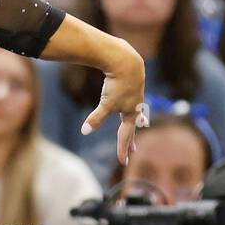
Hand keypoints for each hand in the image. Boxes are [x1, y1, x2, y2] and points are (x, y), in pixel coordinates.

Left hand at [81, 39, 145, 165]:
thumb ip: (96, 118)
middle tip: (132, 152)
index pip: (125, 136)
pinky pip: (133, 100)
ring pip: (135, 112)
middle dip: (131, 140)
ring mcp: (136, 97)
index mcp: (130, 114)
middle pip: (132, 127)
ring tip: (140, 125)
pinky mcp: (133, 86)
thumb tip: (85, 132)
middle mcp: (136, 107)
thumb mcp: (106, 103)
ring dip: (135, 122)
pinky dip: (133, 106)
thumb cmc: (117, 84)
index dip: (122, 149)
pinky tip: (133, 103)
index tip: (122, 162)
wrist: (127, 62)